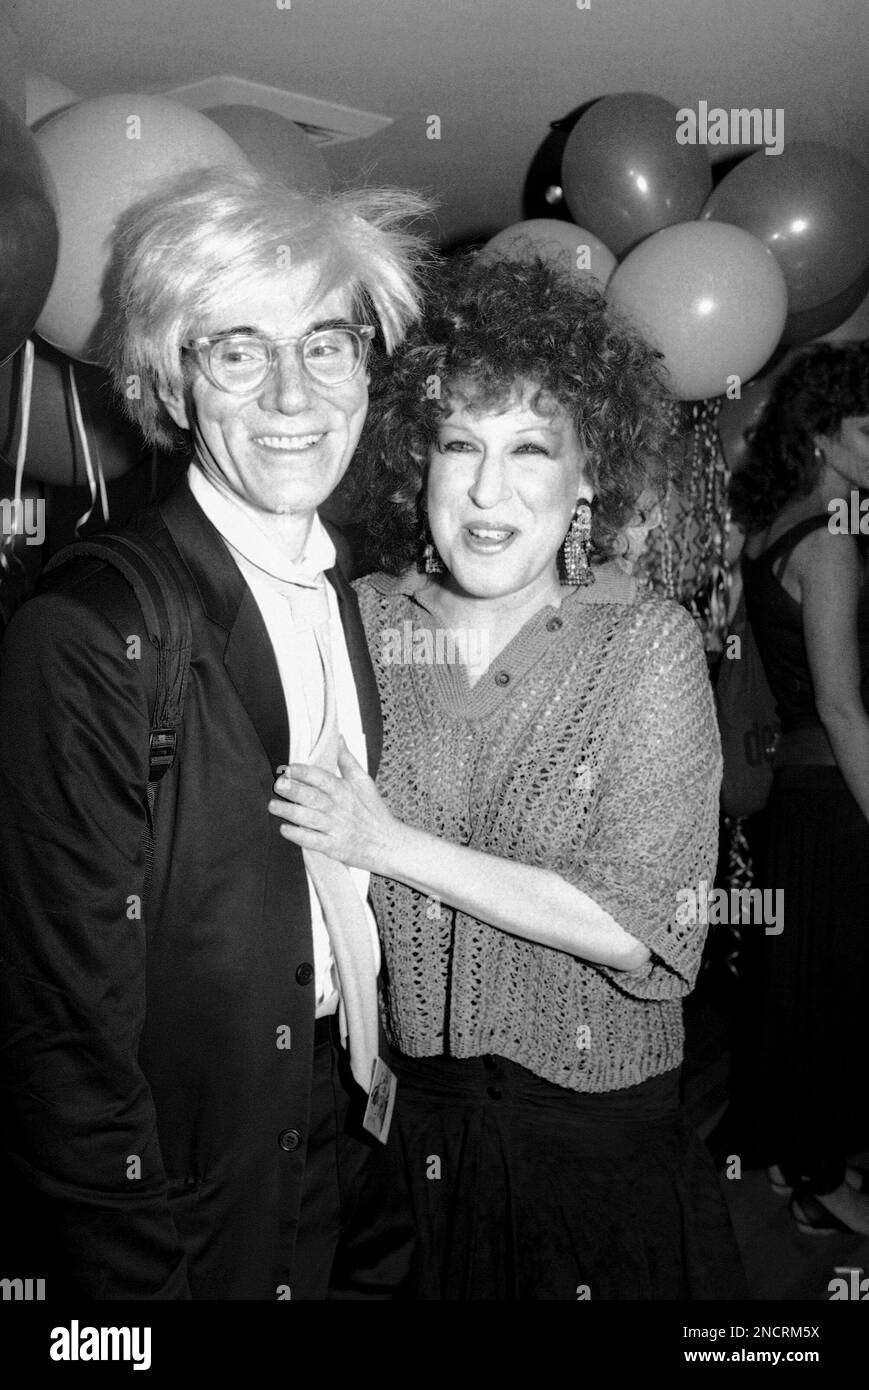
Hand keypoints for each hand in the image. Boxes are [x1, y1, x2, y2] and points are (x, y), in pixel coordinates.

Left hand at [268, 737, 398, 872]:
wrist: (388, 844)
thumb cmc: (374, 811)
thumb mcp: (364, 782)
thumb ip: (347, 760)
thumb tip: (338, 737)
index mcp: (345, 790)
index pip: (322, 778)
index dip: (304, 772)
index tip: (288, 768)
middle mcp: (340, 808)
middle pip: (313, 797)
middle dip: (294, 790)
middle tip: (278, 784)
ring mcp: (337, 828)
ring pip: (310, 818)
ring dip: (290, 812)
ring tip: (273, 806)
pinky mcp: (335, 847)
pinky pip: (314, 841)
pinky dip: (299, 836)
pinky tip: (285, 830)